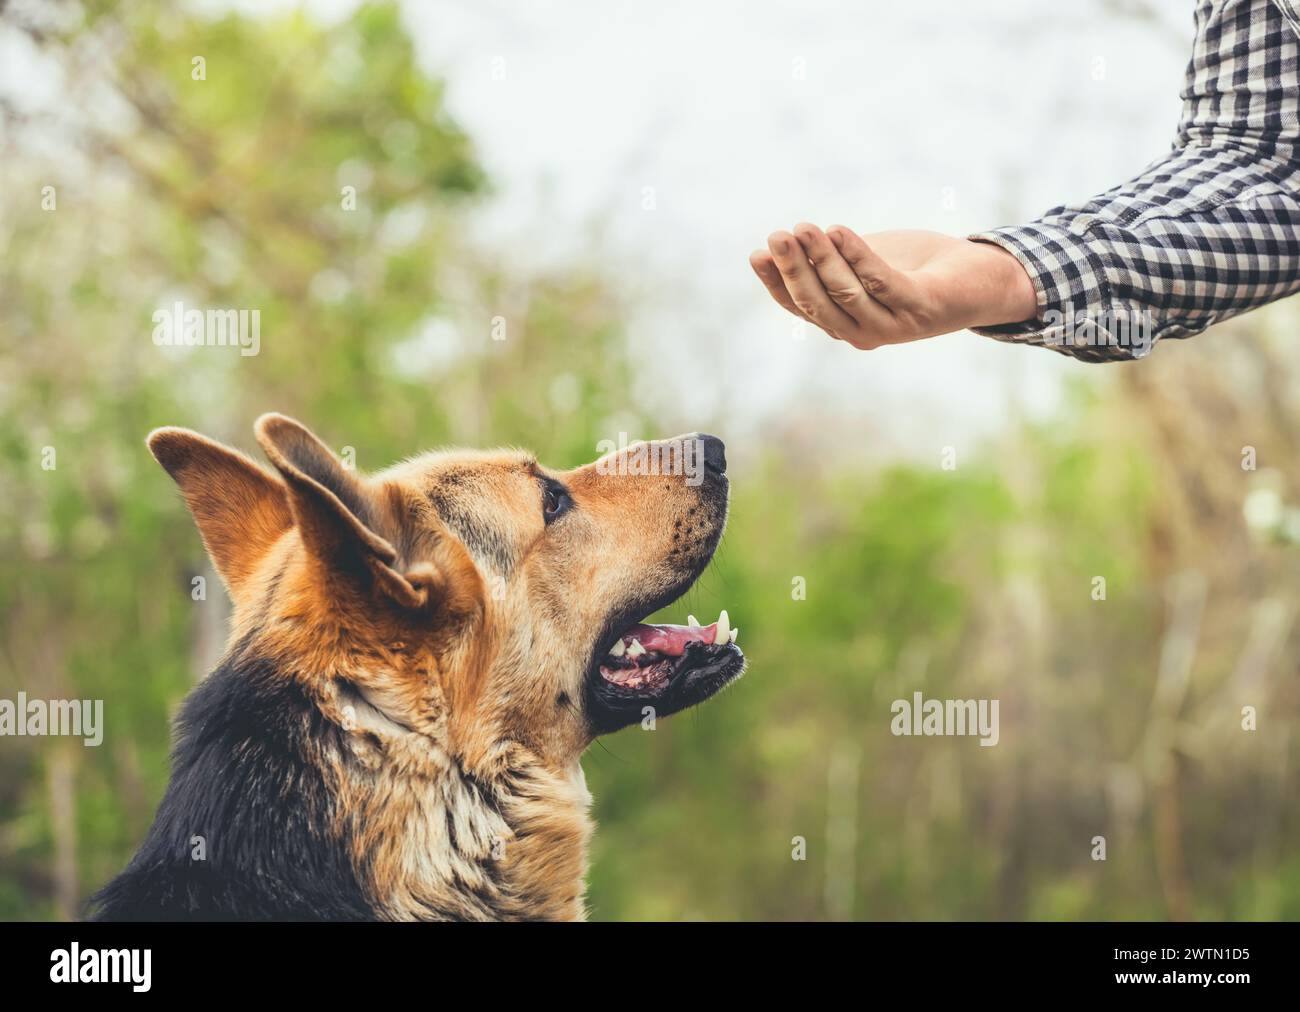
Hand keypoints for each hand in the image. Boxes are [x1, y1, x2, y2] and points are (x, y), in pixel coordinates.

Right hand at [749, 224, 1037, 349]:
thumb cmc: (918, 268)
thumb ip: (831, 260)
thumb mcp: (866, 261)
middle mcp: (864, 333)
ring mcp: (894, 325)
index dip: (777, 283)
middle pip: (818, 304)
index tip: (757, 254)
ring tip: (804, 228)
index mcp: (846, 323)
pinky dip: (857, 256)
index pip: (801, 307)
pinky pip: (881, 282)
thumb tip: (784, 245)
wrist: (982, 279)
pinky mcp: (921, 308)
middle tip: (776, 236)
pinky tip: (838, 231)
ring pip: (845, 293)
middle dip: (794, 269)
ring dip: (821, 259)